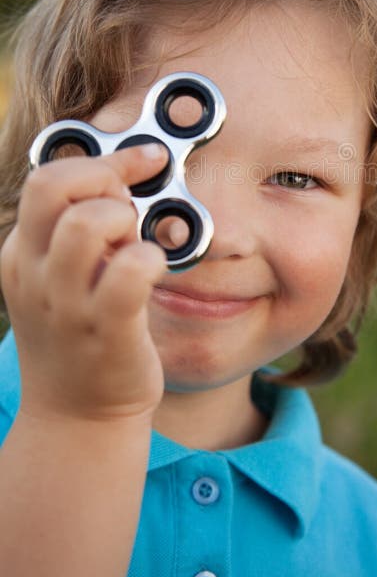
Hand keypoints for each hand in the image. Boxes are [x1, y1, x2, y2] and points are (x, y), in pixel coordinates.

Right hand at [0, 144, 169, 423]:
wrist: (79, 418)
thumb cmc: (84, 333)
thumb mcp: (63, 275)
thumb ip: (82, 225)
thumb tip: (126, 173)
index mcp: (21, 252)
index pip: (49, 177)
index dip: (104, 159)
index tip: (148, 158)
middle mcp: (34, 274)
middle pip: (53, 186)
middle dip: (106, 179)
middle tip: (129, 214)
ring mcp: (66, 305)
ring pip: (88, 223)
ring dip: (126, 222)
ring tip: (134, 249)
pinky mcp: (106, 330)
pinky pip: (128, 272)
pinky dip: (150, 258)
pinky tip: (155, 270)